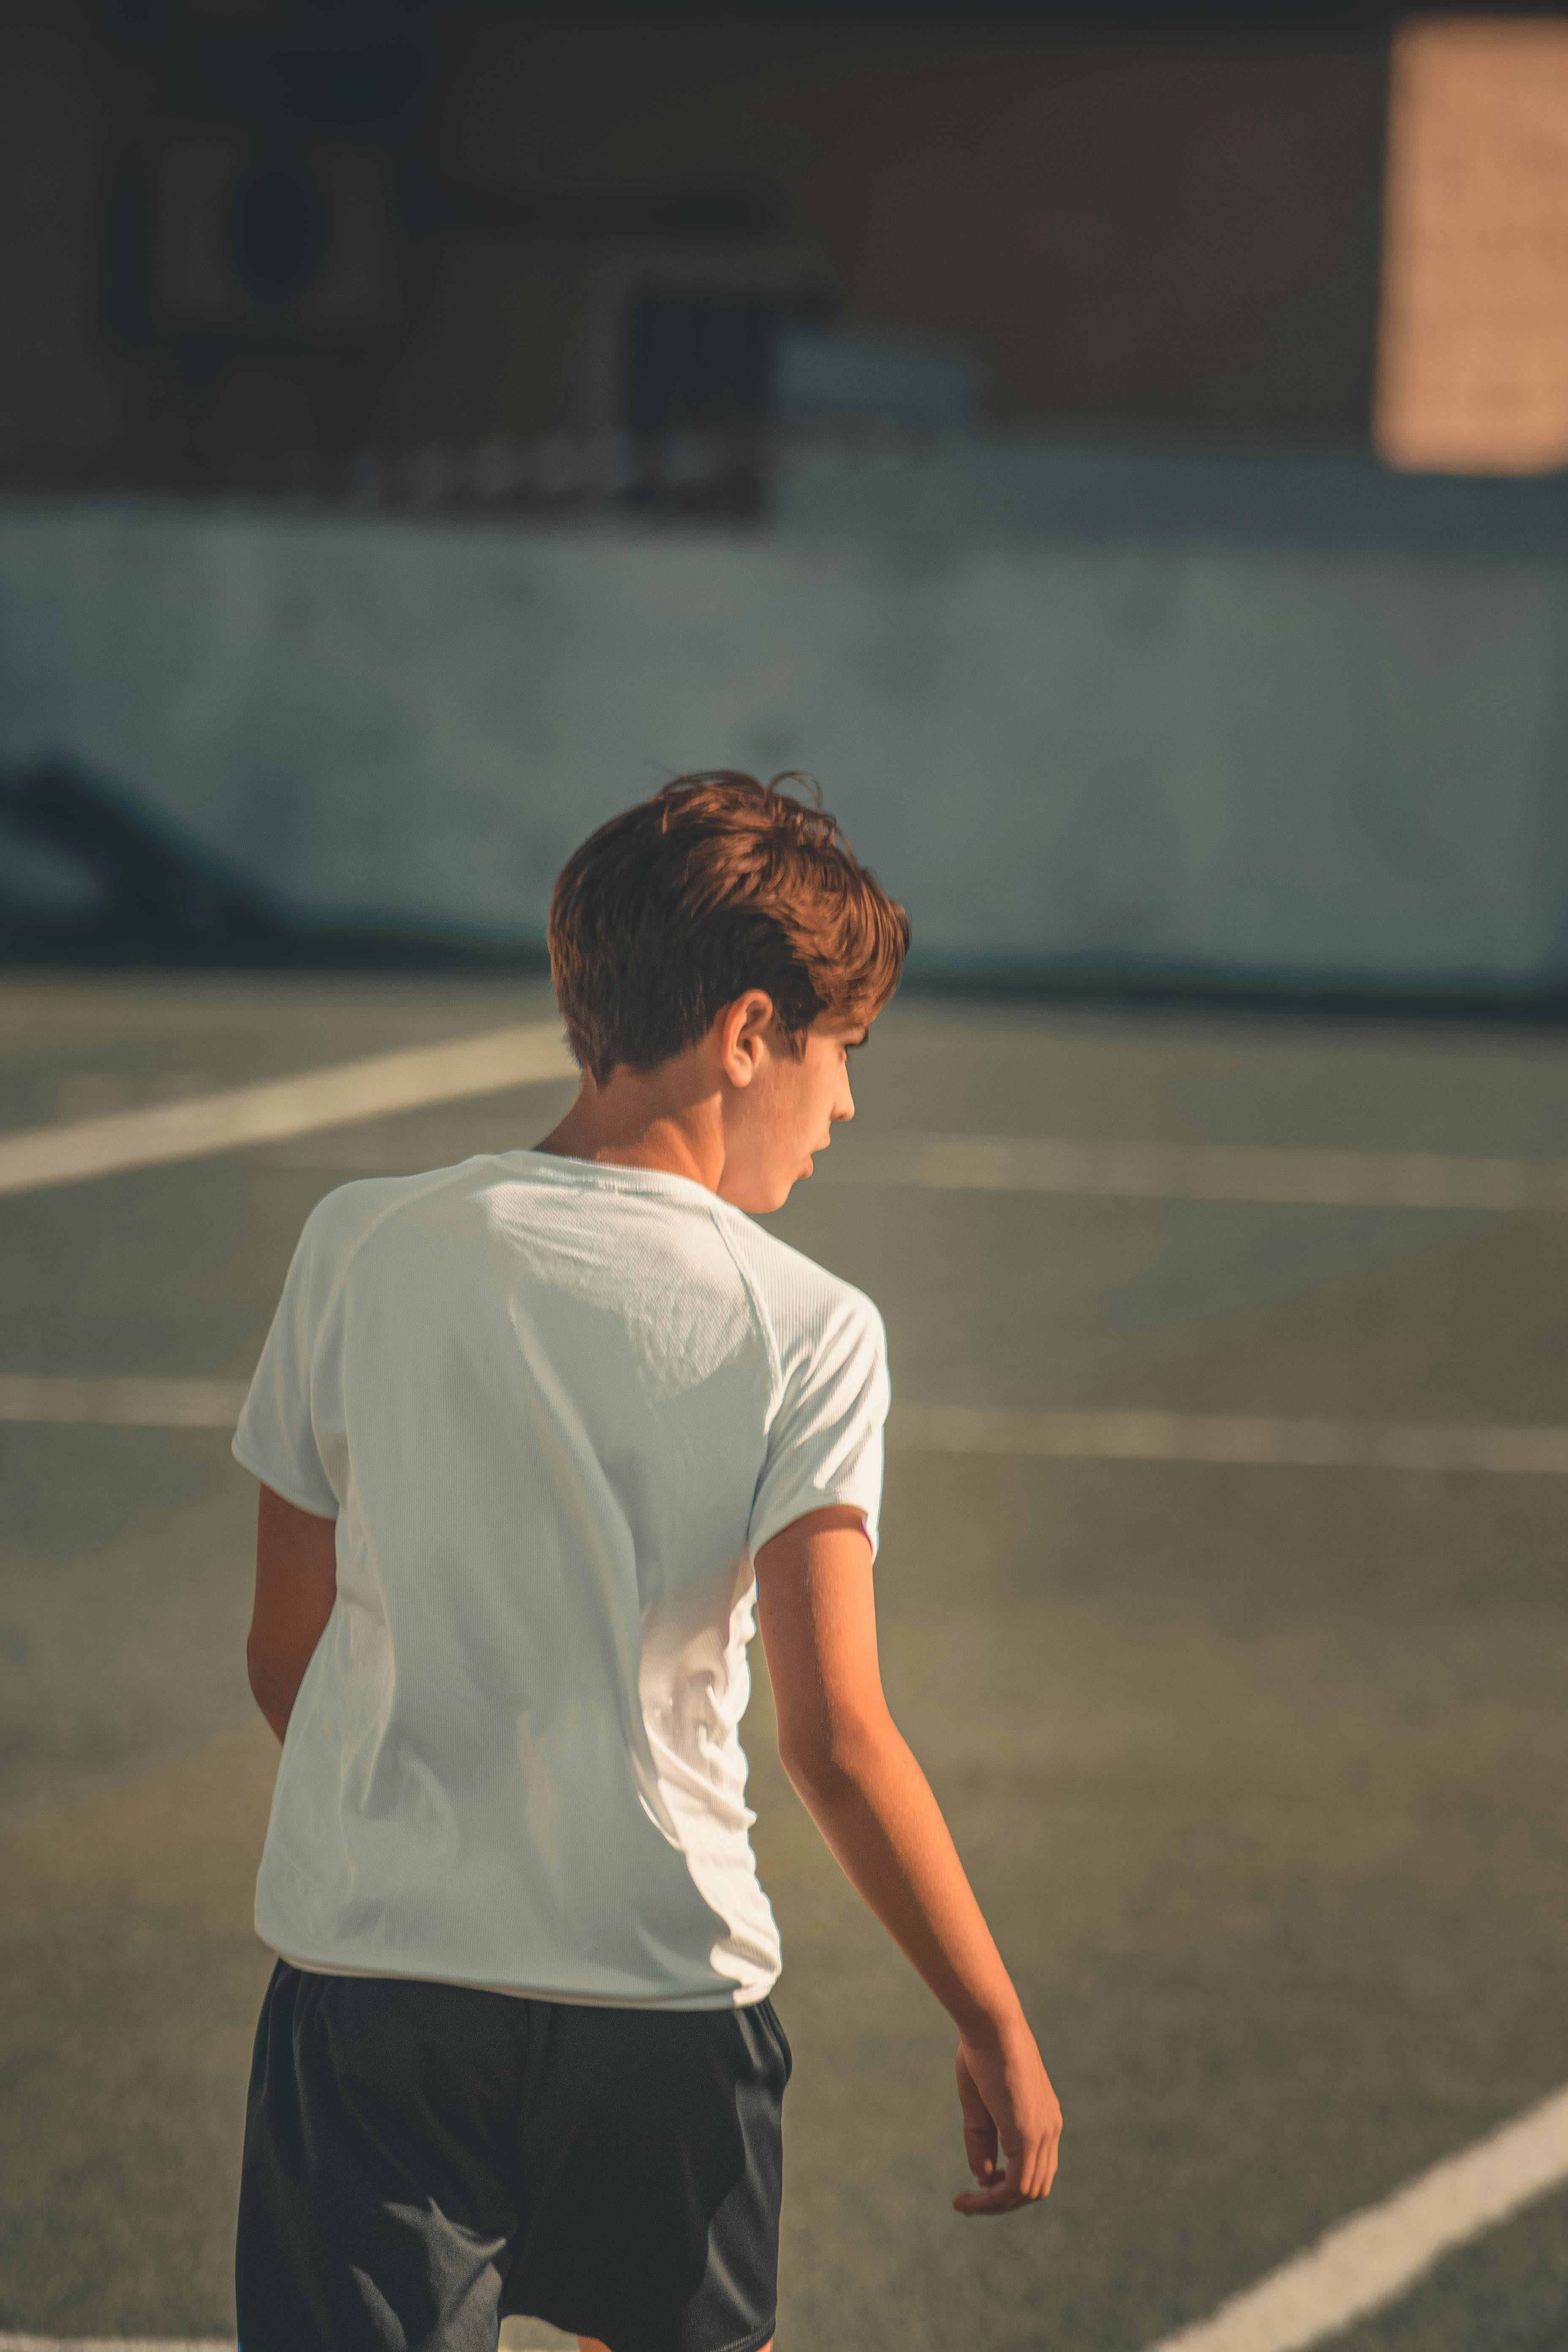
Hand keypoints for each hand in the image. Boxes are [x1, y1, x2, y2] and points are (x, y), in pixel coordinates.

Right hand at [952, 2024, 1061, 2214]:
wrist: (991, 2025)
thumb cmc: (982, 2054)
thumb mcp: (979, 2105)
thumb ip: (982, 2142)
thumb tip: (984, 2178)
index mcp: (1044, 2119)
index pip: (1037, 2168)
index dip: (1008, 2185)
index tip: (978, 2186)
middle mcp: (1050, 2129)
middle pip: (1035, 2186)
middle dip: (1002, 2202)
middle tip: (969, 2203)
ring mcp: (1043, 2133)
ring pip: (1027, 2191)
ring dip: (995, 2204)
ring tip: (964, 2204)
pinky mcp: (1029, 2134)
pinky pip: (1017, 2184)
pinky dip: (994, 2198)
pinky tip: (971, 2197)